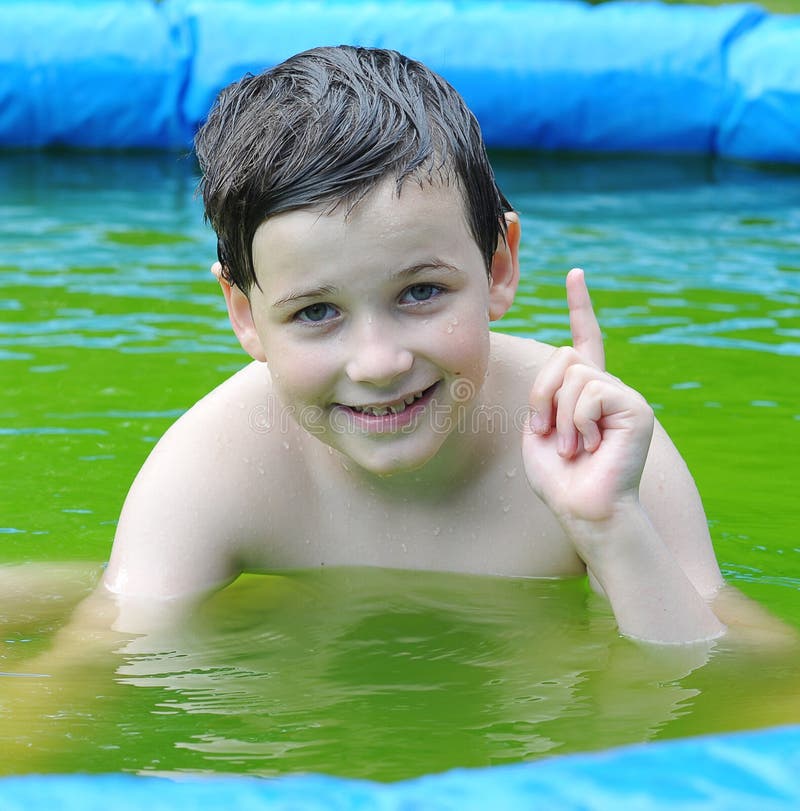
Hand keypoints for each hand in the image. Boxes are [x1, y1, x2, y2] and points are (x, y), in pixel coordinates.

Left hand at [523, 269, 653, 524]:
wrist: (582, 510)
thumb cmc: (558, 478)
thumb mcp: (539, 428)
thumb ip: (546, 391)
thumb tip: (565, 358)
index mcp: (584, 392)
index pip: (583, 340)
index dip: (580, 307)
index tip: (576, 274)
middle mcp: (608, 388)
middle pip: (562, 357)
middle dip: (542, 395)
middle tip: (550, 433)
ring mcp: (625, 396)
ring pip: (574, 375)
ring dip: (559, 415)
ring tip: (573, 446)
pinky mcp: (636, 408)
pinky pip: (591, 392)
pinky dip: (578, 421)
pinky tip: (590, 445)